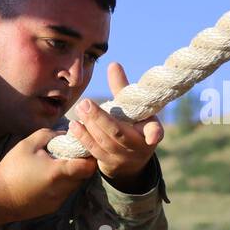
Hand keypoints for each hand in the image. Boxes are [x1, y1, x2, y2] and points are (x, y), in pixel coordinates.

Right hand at [0, 129, 96, 229]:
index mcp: (58, 172)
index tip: (83, 149)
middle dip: (81, 165)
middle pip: (84, 176)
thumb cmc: (11, 169)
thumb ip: (49, 135)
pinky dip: (62, 186)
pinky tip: (47, 180)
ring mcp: (58, 201)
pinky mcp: (52, 208)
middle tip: (70, 156)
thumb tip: (64, 134)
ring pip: (75, 186)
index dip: (89, 157)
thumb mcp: (27, 144)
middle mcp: (61, 189)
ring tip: (57, 167)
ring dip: (72, 176)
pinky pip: (65, 194)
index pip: (89, 166)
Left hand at [66, 62, 163, 189]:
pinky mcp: (109, 165)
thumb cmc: (131, 125)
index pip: (154, 131)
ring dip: (89, 127)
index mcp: (149, 130)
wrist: (129, 160)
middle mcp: (138, 146)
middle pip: (119, 133)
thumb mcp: (131, 108)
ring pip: (105, 143)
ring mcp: (123, 157)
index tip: (154, 136)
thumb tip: (113, 65)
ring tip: (79, 110)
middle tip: (85, 103)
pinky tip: (74, 127)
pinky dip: (84, 138)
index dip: (155, 133)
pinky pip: (95, 151)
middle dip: (101, 120)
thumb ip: (122, 88)